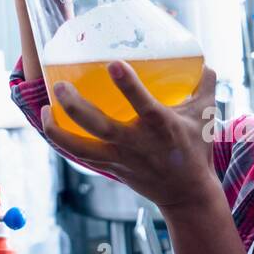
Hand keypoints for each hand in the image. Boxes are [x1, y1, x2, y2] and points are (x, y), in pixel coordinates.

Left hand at [41, 62, 221, 211]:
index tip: (113, 64)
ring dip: (59, 130)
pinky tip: (51, 124)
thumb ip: (204, 85)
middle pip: (100, 126)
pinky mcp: (111, 167)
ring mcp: (121, 158)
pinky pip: (80, 156)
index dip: (128, 85)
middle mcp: (138, 143)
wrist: (187, 194)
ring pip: (81, 147)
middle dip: (76, 106)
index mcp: (163, 127)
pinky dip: (61, 141)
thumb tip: (202, 60)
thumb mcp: (206, 116)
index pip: (143, 105)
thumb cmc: (196, 150)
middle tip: (61, 85)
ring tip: (46, 109)